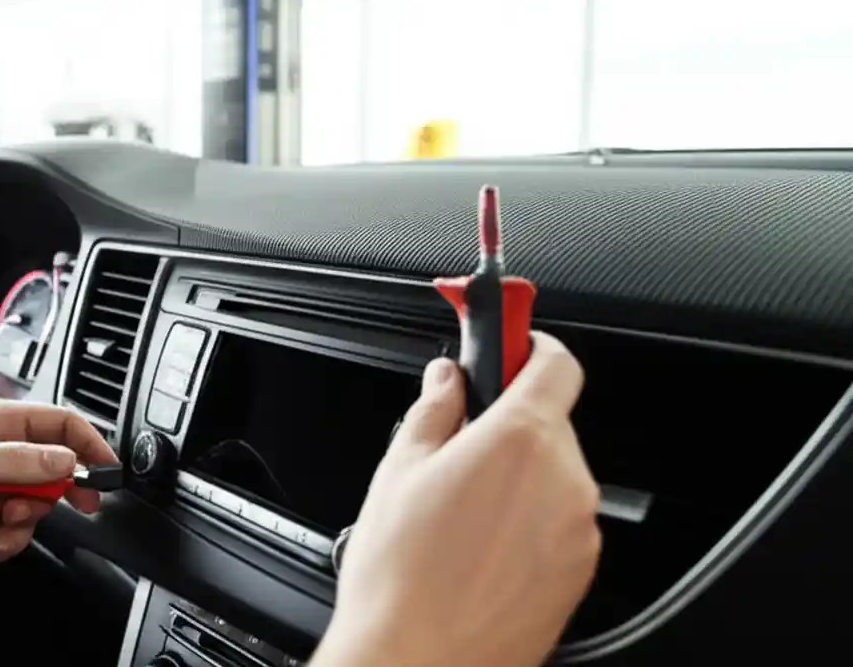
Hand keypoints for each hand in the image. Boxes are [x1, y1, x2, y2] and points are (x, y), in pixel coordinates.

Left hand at [0, 400, 115, 571]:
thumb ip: (14, 461)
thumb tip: (65, 461)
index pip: (56, 422)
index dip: (88, 442)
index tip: (107, 470)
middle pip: (53, 462)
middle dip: (66, 487)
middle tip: (81, 505)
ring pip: (37, 498)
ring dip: (33, 520)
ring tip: (7, 528)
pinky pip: (15, 526)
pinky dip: (14, 540)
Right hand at [313, 332, 599, 666]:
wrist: (421, 660)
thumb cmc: (402, 575)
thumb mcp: (401, 469)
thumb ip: (435, 409)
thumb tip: (447, 379)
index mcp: (521, 440)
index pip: (557, 363)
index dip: (531, 346)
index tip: (511, 345)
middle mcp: (565, 480)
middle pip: (550, 422)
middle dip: (508, 425)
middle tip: (458, 448)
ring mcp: (579, 531)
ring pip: (553, 476)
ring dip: (518, 477)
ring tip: (460, 512)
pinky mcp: (580, 572)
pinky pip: (559, 523)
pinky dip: (528, 521)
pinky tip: (479, 547)